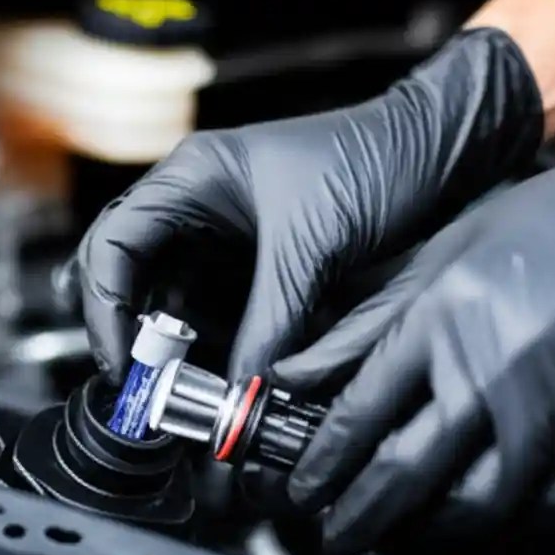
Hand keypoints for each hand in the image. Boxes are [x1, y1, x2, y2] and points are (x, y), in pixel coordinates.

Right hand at [77, 28, 541, 383]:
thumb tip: (239, 396)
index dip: (105, 307)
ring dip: (180, 356)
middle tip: (144, 392)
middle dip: (134, 339)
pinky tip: (226, 388)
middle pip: (134, 281)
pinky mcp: (264, 271)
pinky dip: (221, 356)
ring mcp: (230, 242)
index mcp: (193, 178)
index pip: (115, 243)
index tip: (124, 365)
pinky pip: (225, 320)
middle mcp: (200, 210)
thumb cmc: (380, 159)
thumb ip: (270, 323)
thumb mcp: (313, 246)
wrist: (449, 150)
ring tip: (187, 404)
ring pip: (180, 308)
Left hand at [273, 91, 554, 554]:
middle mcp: (494, 368)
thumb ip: (369, 320)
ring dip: (429, 529)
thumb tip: (300, 368)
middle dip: (356, 516)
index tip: (301, 490)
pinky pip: (547, 507)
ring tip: (403, 528)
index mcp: (443, 317)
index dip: (320, 465)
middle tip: (333, 535)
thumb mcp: (444, 251)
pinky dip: (506, 523)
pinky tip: (482, 515)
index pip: (359, 413)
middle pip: (405, 471)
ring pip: (475, 503)